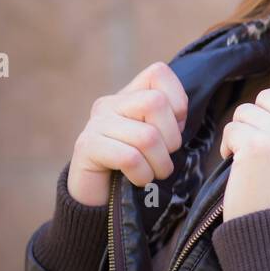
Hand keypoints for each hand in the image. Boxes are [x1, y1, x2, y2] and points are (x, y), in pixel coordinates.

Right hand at [69, 61, 188, 206]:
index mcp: (129, 95)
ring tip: (155, 173)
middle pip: (155, 102)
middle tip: (165, 157)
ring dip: (160, 163)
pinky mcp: (86, 147)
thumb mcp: (158, 138)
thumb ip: (170, 119)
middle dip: (172, 138)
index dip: (178, 101)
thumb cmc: (137, 166)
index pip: (158, 73)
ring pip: (147, 136)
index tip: (176, 127)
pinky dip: (143, 174)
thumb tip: (183, 113)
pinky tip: (138, 180)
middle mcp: (110, 104)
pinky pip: (129, 157)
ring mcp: (96, 123)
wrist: (100, 198)